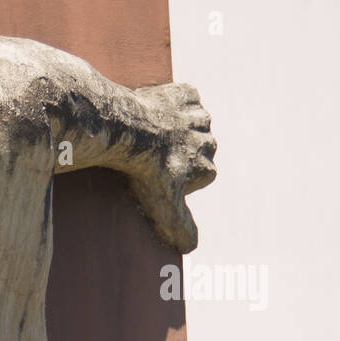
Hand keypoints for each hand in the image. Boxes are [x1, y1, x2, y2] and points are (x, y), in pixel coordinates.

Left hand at [130, 82, 216, 252]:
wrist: (129, 129)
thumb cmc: (145, 169)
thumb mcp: (163, 204)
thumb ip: (180, 225)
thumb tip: (190, 247)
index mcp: (208, 165)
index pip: (195, 177)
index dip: (173, 180)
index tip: (154, 178)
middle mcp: (210, 138)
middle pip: (191, 151)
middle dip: (171, 154)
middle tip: (145, 158)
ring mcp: (199, 114)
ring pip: (186, 124)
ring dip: (169, 130)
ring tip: (145, 137)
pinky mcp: (185, 93)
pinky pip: (181, 98)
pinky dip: (167, 105)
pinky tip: (149, 114)